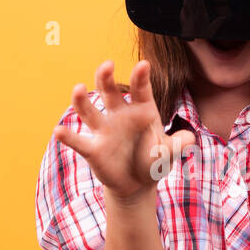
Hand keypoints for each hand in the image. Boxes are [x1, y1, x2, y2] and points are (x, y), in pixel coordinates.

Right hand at [54, 60, 196, 204]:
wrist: (137, 184)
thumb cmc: (153, 161)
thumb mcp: (169, 154)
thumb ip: (178, 145)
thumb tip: (190, 138)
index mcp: (142, 110)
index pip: (141, 90)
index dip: (141, 77)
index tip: (143, 65)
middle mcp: (119, 115)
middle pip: (110, 91)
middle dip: (106, 78)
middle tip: (107, 65)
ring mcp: (104, 130)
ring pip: (90, 111)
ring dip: (82, 100)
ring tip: (78, 88)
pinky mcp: (93, 149)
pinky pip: (79, 141)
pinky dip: (68, 136)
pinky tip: (59, 132)